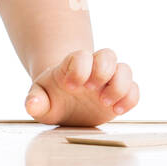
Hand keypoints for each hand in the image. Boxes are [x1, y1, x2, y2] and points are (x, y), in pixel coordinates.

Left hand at [24, 48, 138, 125]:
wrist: (64, 104)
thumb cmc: (51, 98)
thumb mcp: (39, 100)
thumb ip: (35, 101)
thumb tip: (32, 106)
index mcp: (72, 65)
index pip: (81, 56)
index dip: (79, 69)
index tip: (70, 87)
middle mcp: (93, 69)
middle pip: (108, 55)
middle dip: (102, 71)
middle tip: (91, 90)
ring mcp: (108, 81)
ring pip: (125, 69)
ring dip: (119, 85)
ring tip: (105, 103)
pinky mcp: (120, 95)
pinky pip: (134, 90)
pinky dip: (130, 98)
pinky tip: (117, 111)